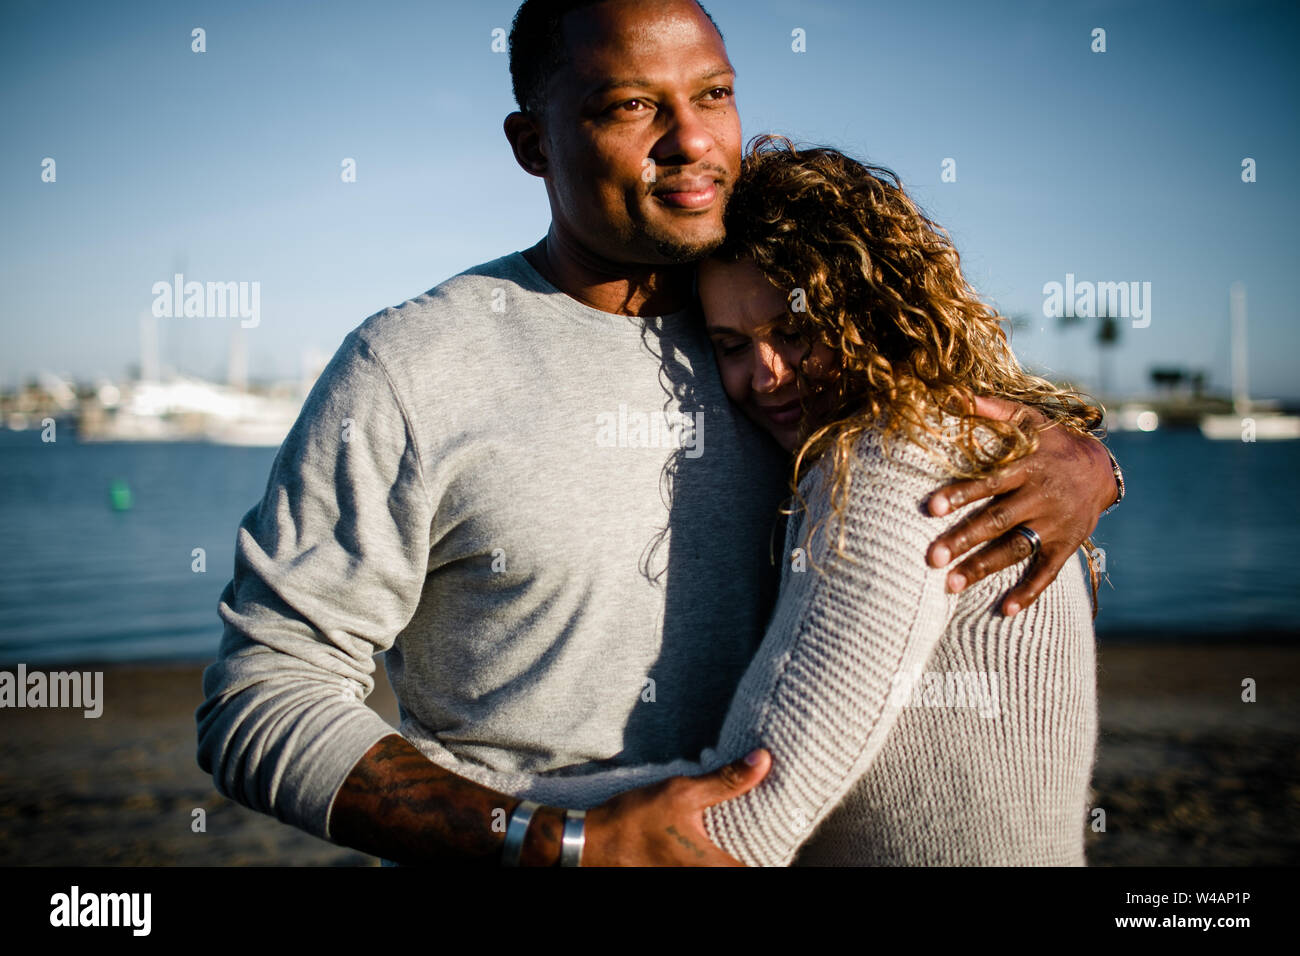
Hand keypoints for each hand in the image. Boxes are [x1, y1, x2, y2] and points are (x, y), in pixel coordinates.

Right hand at [581, 749, 771, 865]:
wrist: (588, 846)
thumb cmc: (633, 821)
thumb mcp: (681, 793)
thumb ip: (726, 780)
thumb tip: (762, 759)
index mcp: (713, 867)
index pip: (760, 871)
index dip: (775, 855)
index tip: (783, 836)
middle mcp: (703, 880)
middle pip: (744, 870)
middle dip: (758, 852)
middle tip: (768, 832)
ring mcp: (687, 884)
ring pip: (725, 870)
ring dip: (735, 857)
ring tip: (746, 837)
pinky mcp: (672, 879)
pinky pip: (707, 870)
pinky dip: (717, 859)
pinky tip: (715, 844)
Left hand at [925, 395, 1114, 616]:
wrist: (1102, 469)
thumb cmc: (1054, 442)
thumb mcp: (1031, 418)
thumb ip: (996, 409)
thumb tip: (956, 395)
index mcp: (1028, 467)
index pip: (989, 482)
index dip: (960, 494)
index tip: (931, 508)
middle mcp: (1040, 498)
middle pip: (996, 521)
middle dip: (963, 540)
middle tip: (931, 557)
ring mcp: (1054, 525)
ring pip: (1014, 549)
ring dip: (982, 568)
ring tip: (949, 585)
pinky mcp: (1066, 545)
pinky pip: (1047, 572)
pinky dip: (1028, 593)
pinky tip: (1005, 611)